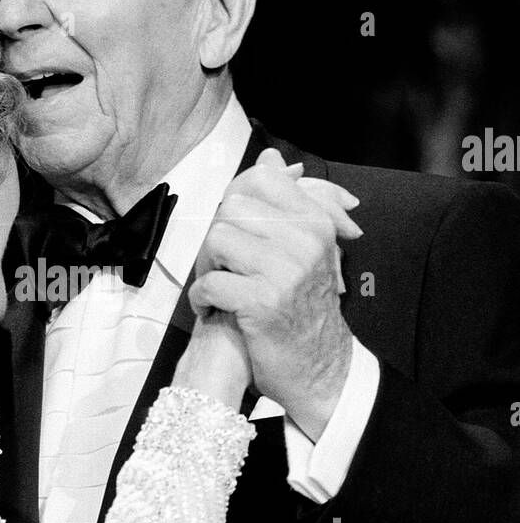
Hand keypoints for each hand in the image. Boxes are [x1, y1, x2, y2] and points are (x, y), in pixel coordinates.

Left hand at [190, 148, 362, 439]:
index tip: (237, 232)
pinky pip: (210, 281)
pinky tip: (212, 309)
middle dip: (217, 238)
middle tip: (223, 266)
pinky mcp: (262, 301)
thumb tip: (272, 157)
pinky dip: (202, 298)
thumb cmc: (304, 305)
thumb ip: (287, 200)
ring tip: (219, 286)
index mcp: (314, 222)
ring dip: (207, 266)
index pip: (260, 179)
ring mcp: (285, 270)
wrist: (319, 365)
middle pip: (231, 209)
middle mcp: (304, 240)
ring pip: (217, 239)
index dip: (235, 202)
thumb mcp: (305, 247)